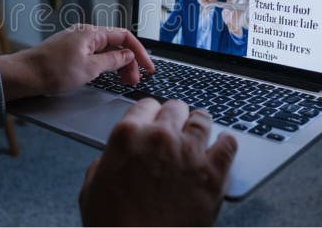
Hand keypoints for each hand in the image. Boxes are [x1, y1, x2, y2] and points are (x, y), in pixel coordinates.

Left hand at [0, 24, 154, 100]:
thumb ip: (112, 61)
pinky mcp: (70, 52)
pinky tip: (106, 76)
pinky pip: (94, 56)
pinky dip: (105, 66)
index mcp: (92, 33)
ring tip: (123, 82)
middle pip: (116, 44)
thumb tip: (128, 56)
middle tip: (133, 81)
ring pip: (106, 51)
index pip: (125, 37)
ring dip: (118, 65)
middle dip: (129, 62)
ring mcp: (77, 43)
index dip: (139, 53)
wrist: (23, 75)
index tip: (148, 68)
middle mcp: (85, 34)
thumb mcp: (89, 69)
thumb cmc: (52, 71)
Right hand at [79, 99, 237, 225]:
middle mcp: (160, 137)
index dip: (149, 114)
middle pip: (175, 108)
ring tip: (200, 130)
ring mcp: (189, 153)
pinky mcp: (213, 174)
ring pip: (202, 120)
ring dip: (199, 124)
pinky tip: (223, 144)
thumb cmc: (114, 226)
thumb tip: (110, 161)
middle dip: (174, 118)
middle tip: (174, 129)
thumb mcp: (92, 190)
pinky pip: (229, 145)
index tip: (153, 120)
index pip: (145, 105)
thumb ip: (104, 165)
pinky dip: (226, 143)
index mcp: (128, 135)